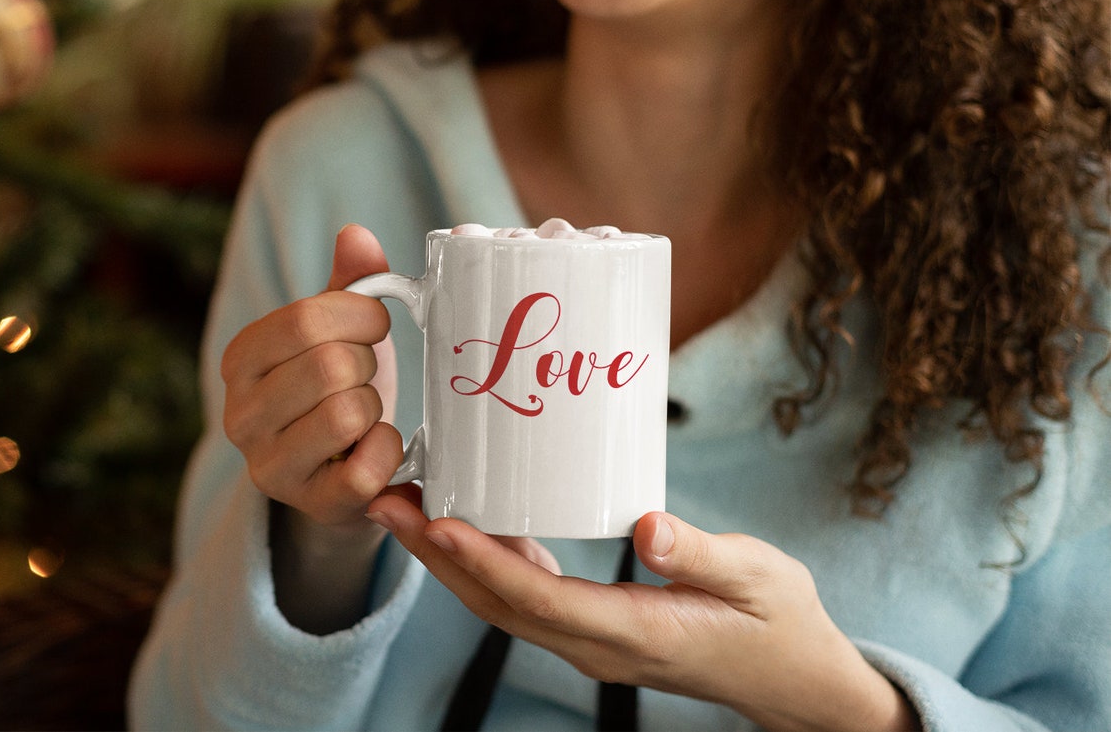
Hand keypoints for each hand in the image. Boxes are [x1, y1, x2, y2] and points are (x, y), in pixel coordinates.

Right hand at [222, 224, 403, 529]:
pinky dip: (389, 451)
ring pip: (347, 414)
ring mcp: (270, 467)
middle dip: (366, 365)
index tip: (375, 324)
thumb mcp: (339, 331)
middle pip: (329, 366)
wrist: (339, 472)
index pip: (304, 320)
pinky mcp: (309, 506)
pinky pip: (365, 469)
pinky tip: (379, 446)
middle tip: (365, 376)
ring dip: (376, 407)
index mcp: (240, 360)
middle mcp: (239, 415)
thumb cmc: (340, 387)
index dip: (359, 316)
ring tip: (365, 413)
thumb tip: (356, 235)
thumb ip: (349, 282)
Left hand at [366, 487, 918, 731]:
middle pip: (497, 603)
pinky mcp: (594, 627)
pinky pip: (525, 597)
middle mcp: (598, 645)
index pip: (539, 599)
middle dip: (436, 555)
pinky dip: (486, 561)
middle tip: (385, 502)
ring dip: (449, 558)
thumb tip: (648, 527)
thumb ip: (703, 554)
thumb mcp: (760, 579)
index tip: (436, 522)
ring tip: (405, 506)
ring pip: (503, 602)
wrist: (797, 681)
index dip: (482, 561)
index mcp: (634, 633)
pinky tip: (469, 522)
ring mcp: (591, 641)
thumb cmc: (781, 624)